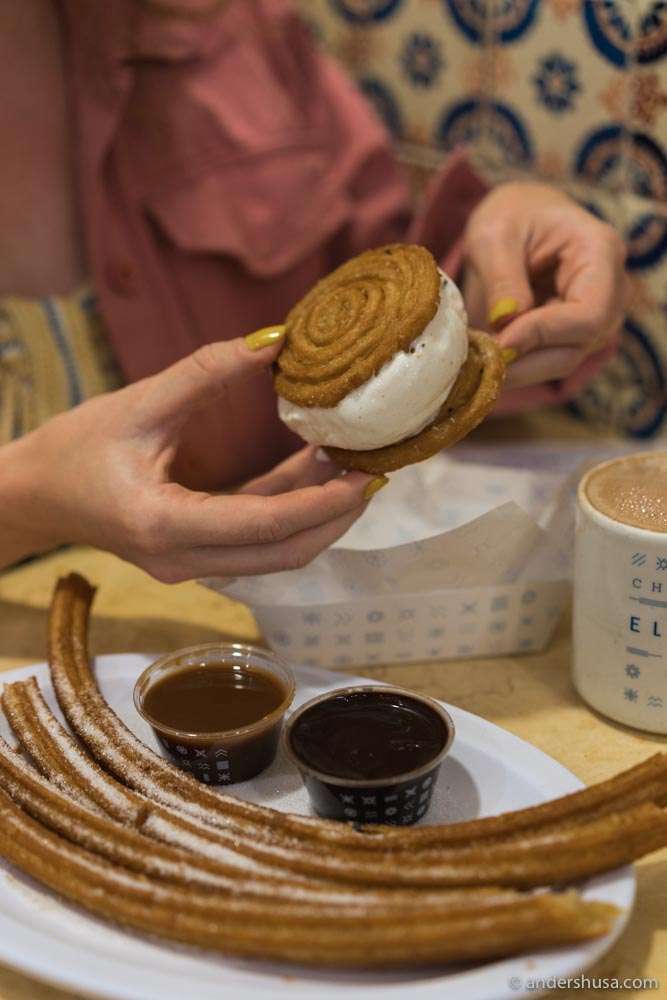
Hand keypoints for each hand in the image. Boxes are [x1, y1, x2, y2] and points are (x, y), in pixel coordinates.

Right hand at [2, 334, 380, 579]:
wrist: (34, 494)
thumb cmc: (74, 448)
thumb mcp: (138, 405)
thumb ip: (206, 373)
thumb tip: (276, 340)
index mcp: (165, 526)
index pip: (263, 525)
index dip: (320, 502)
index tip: (365, 475)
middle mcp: (184, 560)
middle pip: (281, 553)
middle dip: (334, 517)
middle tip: (375, 471)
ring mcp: (190, 565)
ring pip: (273, 553)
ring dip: (316, 514)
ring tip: (354, 464)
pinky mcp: (195, 556)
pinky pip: (254, 539)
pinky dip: (288, 509)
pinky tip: (313, 468)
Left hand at [462, 181, 629, 388]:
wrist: (521, 220)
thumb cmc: (510, 216)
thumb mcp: (494, 235)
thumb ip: (502, 278)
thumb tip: (507, 323)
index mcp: (600, 252)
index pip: (589, 313)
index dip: (544, 334)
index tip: (499, 341)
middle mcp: (610, 291)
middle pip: (577, 346)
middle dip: (526, 360)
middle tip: (477, 361)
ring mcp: (596, 318)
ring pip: (561, 362)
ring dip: (517, 368)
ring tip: (476, 360)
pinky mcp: (573, 337)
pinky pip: (546, 363)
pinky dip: (515, 366)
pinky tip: (484, 359)